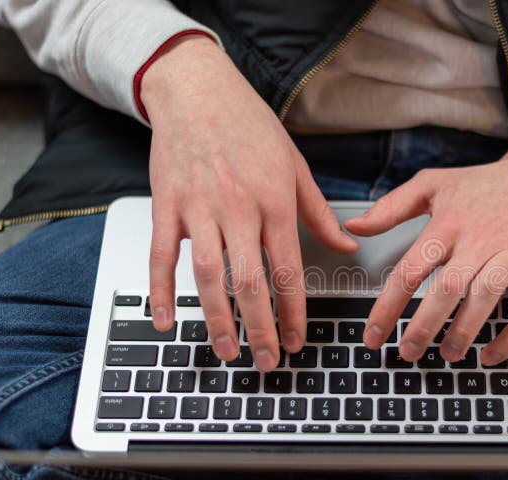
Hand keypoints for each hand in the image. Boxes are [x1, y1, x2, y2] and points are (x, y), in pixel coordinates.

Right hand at [141, 35, 356, 370]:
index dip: (294, 311)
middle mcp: (237, 208)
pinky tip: (164, 321)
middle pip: (249, 282)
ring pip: (207, 276)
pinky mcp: (166, 206)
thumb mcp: (295, 166)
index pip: (288, 268)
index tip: (297, 340)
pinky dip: (160, 291)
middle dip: (260, 328)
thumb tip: (347, 246)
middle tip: (267, 360)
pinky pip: (161, 256)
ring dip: (216, 320)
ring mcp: (198, 208)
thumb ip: (319, 212)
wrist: (198, 91)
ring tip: (227, 350)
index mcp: (274, 201)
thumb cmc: (251, 128)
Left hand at [345, 133, 507, 365]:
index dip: (387, 308)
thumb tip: (353, 228)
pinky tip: (491, 354)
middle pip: (446, 290)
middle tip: (407, 352)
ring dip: (463, 335)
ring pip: (484, 302)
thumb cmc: (486, 185)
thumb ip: (391, 207)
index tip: (372, 336)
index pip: (410, 270)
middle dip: (422, 327)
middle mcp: (480, 240)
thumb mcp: (434, 184)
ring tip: (446, 355)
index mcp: (449, 223)